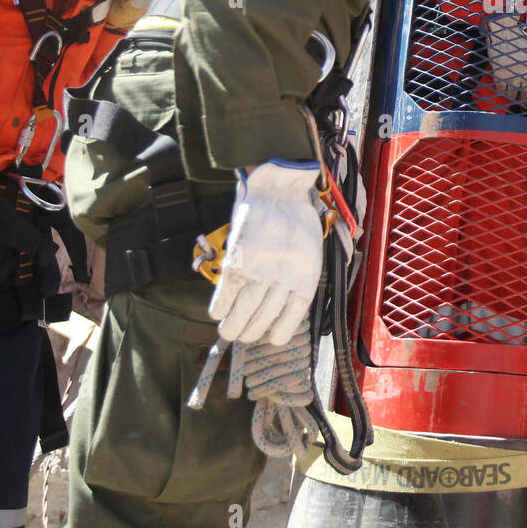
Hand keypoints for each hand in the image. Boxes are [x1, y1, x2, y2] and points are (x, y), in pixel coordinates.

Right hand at [208, 160, 324, 345]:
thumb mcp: (308, 251)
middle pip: (262, 323)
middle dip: (250, 332)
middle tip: (242, 332)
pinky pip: (224, 298)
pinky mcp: (237, 264)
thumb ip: (295, 277)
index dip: (279, 333)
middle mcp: (283, 281)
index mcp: (306, 279)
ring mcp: (259, 274)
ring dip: (232, 327)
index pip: (291, 320)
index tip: (271, 337)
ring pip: (241, 317)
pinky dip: (219, 309)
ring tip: (228, 330)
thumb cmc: (295, 219)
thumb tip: (281, 302)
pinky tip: (218, 312)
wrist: (280, 190)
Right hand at [484, 13, 526, 101]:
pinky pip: (503, 90)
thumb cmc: (517, 40)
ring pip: (515, 95)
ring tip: (515, 98)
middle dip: (526, 100)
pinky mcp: (500, 75)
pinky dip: (504, 93)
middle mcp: (525, 72)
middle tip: (523, 102)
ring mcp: (512, 74)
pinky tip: (505, 91)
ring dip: (515, 99)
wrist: (504, 31)